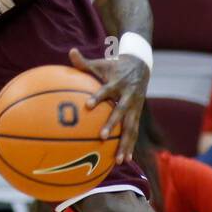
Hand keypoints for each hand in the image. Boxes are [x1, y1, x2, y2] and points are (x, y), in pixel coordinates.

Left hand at [68, 47, 149, 164]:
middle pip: (120, 112)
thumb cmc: (113, 67)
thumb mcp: (100, 63)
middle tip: (101, 136)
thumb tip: (70, 52)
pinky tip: (125, 160)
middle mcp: (128, 97)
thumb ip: (84, 62)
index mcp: (117, 83)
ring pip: (130, 127)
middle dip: (112, 125)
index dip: (98, 97)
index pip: (106, 90)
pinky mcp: (137, 115)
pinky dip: (130, 146)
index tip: (88, 105)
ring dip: (125, 143)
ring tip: (119, 160)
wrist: (140, 66)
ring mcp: (134, 107)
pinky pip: (133, 132)